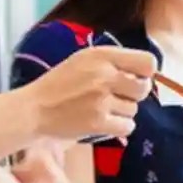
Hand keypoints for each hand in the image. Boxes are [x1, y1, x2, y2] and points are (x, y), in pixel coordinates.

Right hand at [26, 46, 156, 139]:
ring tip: (101, 109)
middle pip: (143, 88)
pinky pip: (127, 126)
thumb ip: (112, 62)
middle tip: (116, 97)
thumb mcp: (83, 60)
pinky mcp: (98, 122)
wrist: (35, 109)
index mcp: (101, 55)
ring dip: (122, 112)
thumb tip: (146, 73)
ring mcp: (102, 100)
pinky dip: (118, 127)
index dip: (145, 73)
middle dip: (133, 94)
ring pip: (134, 109)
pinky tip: (103, 122)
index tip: (135, 78)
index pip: (148, 62)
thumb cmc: (59, 84)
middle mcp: (104, 75)